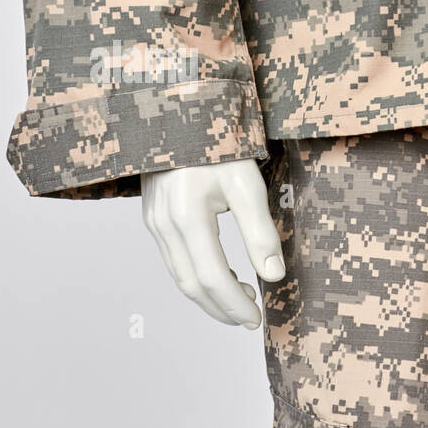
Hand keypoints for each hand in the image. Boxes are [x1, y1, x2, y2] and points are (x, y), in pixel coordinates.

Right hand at [140, 159, 284, 327]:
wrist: (180, 108)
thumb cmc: (219, 144)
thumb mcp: (247, 184)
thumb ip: (260, 232)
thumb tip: (274, 276)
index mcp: (187, 216)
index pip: (212, 278)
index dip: (234, 304)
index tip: (257, 319)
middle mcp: (164, 223)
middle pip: (191, 285)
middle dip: (221, 308)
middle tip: (250, 319)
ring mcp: (154, 220)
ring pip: (179, 275)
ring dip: (209, 296)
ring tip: (242, 301)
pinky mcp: (153, 216)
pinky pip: (173, 259)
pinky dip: (197, 276)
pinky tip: (223, 275)